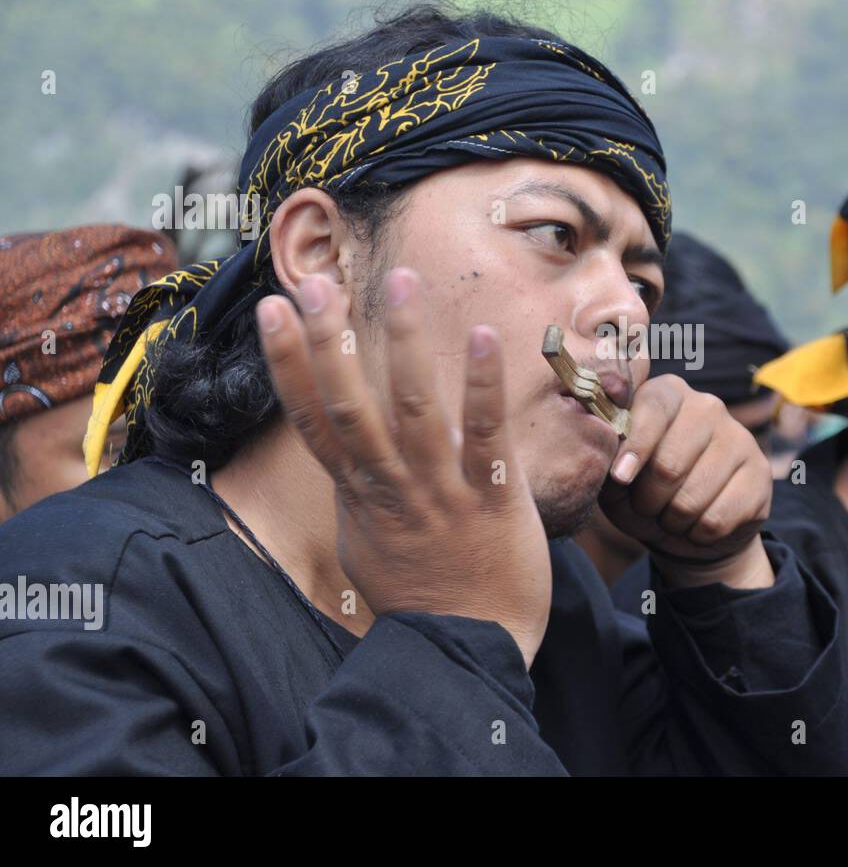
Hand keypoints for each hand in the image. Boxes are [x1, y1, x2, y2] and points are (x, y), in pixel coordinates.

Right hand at [256, 268, 550, 666]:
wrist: (468, 651)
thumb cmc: (421, 594)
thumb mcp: (368, 540)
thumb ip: (358, 490)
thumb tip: (344, 454)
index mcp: (358, 495)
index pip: (311, 421)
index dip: (289, 364)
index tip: (271, 309)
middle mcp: (390, 488)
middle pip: (348, 408)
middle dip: (328, 343)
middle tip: (314, 280)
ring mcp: (440, 492)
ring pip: (413, 409)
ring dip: (405, 343)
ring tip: (401, 281)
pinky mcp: (492, 498)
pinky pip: (484, 435)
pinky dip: (482, 385)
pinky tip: (487, 336)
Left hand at [598, 375, 773, 588]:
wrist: (687, 528)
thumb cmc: (641, 492)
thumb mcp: (615, 477)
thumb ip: (607, 457)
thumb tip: (609, 450)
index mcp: (667, 394)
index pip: (653, 408)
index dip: (635, 447)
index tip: (621, 477)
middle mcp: (707, 406)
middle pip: (669, 463)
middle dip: (647, 500)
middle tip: (645, 507)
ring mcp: (739, 438)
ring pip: (692, 498)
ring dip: (671, 521)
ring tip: (670, 516)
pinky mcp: (760, 474)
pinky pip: (717, 519)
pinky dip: (697, 534)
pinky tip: (697, 526)